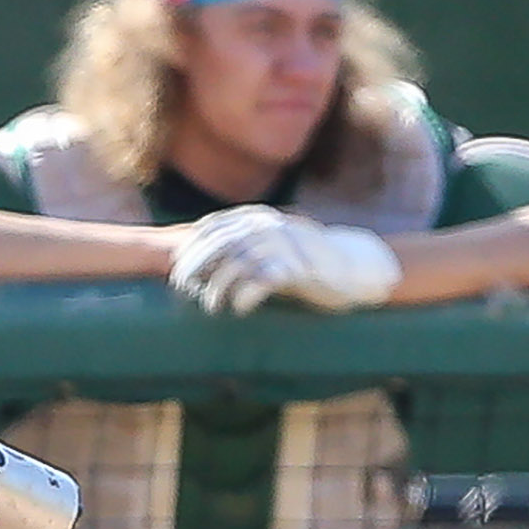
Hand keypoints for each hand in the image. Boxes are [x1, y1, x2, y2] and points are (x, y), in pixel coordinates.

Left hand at [170, 205, 401, 314]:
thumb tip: (197, 265)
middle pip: (219, 245)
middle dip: (195, 267)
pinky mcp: (299, 269)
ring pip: (237, 265)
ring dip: (217, 288)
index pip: (212, 228)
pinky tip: (239, 310)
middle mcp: (269, 227)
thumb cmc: (302, 261)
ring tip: (211, 307)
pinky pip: (261, 283)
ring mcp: (285, 246)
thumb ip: (239, 247)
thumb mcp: (269, 246)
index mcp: (258, 218)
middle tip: (182, 288)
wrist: (350, 268)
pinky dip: (245, 298)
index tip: (177, 269)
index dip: (191, 249)